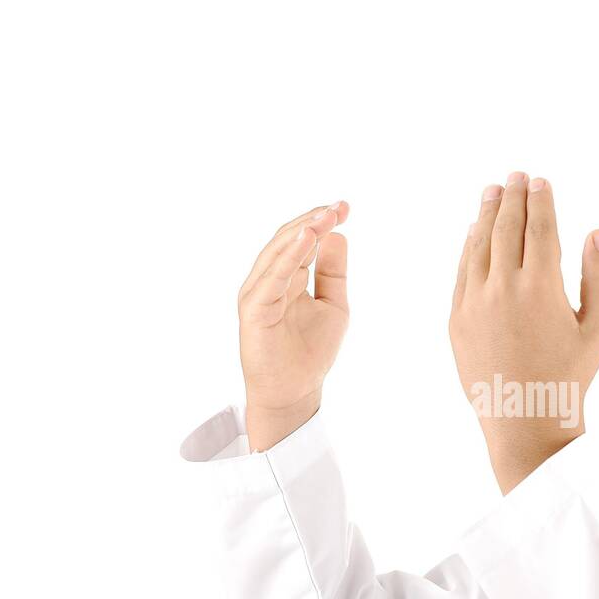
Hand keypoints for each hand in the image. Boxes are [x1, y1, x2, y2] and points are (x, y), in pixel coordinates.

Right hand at [238, 201, 349, 450]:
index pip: (302, 240)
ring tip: (324, 216)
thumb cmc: (311, 353)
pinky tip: (306, 239)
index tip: (344, 207)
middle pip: (287, 240)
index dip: (321, 221)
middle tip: (337, 207)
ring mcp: (258, 293)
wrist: (295, 392)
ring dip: (301, 231)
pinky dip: (288, 255)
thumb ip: (333, 272)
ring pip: (277, 252)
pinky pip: (272, 276)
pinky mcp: (254, 309)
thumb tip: (339, 235)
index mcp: (287, 278)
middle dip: (312, 220)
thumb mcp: (333, 304)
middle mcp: (268, 280)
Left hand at [449, 172, 598, 492]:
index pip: (539, 229)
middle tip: (515, 177)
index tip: (540, 181)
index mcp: (541, 287)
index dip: (541, 201)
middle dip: (512, 199)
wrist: (525, 419)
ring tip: (493, 194)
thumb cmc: (571, 375)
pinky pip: (462, 273)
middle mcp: (503, 288)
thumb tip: (597, 233)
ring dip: (486, 216)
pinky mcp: (457, 320)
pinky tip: (475, 234)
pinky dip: (468, 248)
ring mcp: (475, 303)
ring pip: (478, 246)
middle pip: (505, 230)